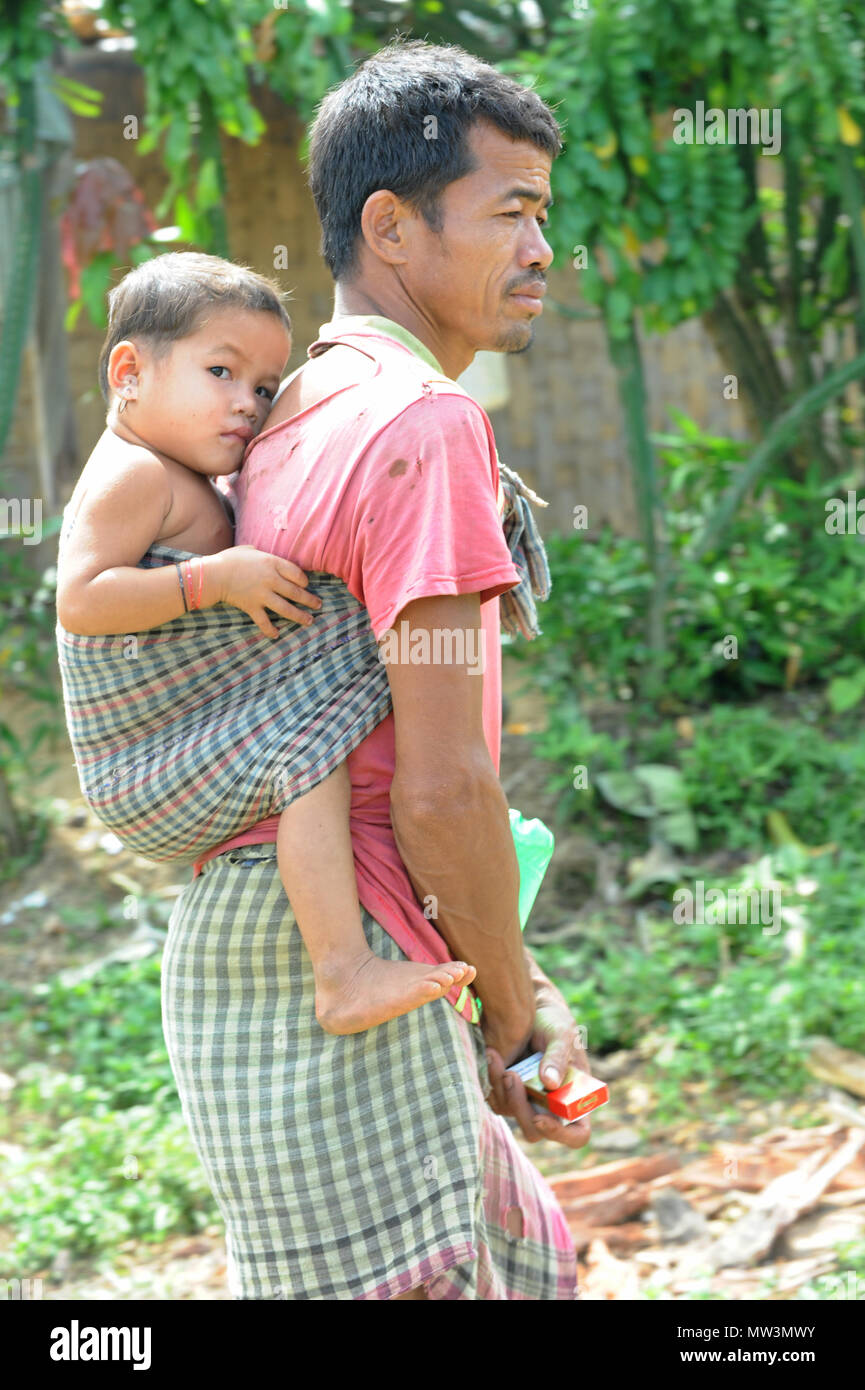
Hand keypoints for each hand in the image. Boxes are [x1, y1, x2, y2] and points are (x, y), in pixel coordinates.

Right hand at [211, 545, 321, 637]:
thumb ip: (262, 553)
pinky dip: (270, 630)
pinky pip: (264, 622)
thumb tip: (265, 555)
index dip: (304, 580)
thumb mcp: (249, 549)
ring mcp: (262, 595)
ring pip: (287, 609)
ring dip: (300, 616)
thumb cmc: (230, 559)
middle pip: (296, 592)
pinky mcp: (252, 607)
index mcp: (272, 563)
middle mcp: (271, 580)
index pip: (297, 574)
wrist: (213, 574)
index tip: (306, 584)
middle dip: (310, 600)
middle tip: (319, 605)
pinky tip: (277, 634)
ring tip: (309, 621)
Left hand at [483, 952, 591, 1150]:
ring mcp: (526, 1101)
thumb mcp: (562, 1033)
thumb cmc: (553, 1020)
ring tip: (497, 1057)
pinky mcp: (505, 1091)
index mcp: (575, 1098)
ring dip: (502, 1090)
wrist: (528, 1007)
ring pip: (511, 1115)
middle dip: (520, 1108)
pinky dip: (490, 1081)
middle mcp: (551, 1106)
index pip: (577, 1134)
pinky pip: (494, 1099)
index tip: (541, 1118)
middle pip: (535, 1132)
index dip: (562, 1135)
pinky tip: (491, 1055)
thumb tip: (550, 1084)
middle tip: (512, 1076)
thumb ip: (558, 1057)